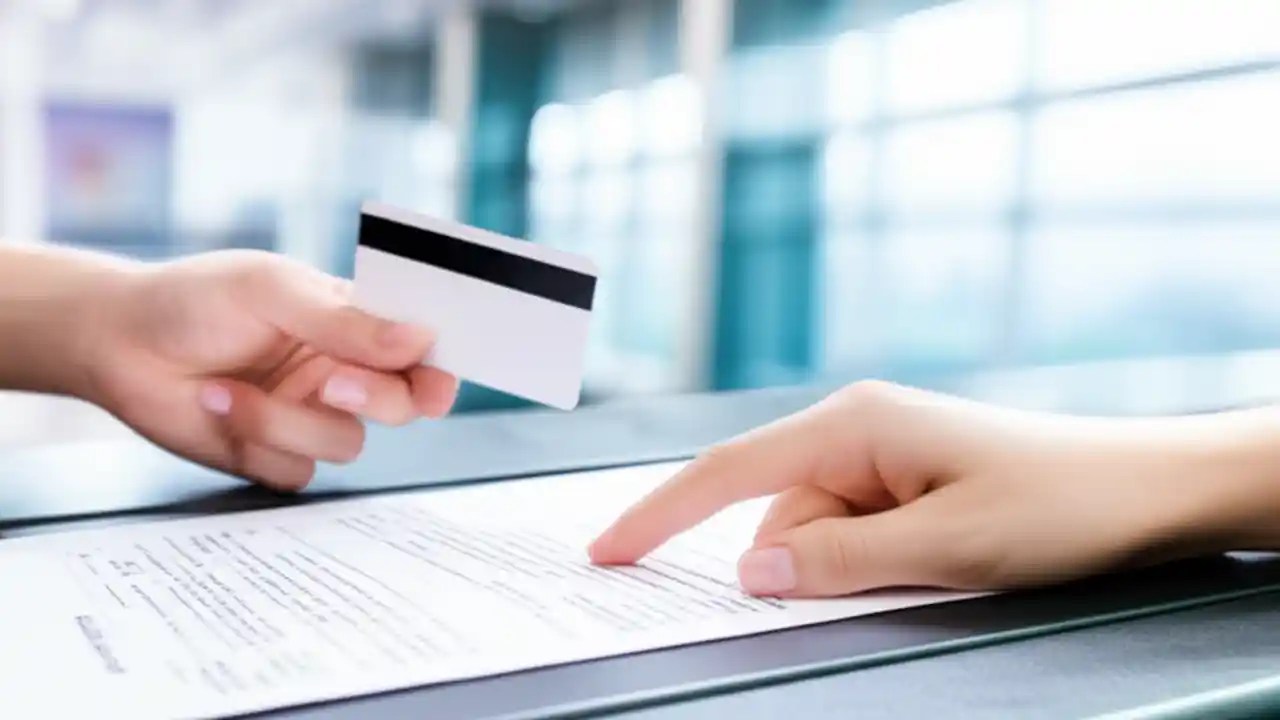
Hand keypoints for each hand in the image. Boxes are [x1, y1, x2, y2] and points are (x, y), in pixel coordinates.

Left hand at [83, 250, 458, 489]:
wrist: (115, 344)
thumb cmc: (193, 300)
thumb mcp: (271, 290)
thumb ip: (346, 320)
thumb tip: (417, 338)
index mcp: (353, 324)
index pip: (421, 351)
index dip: (439, 369)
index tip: (435, 383)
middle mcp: (340, 371)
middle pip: (402, 404)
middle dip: (374, 398)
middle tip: (331, 383)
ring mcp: (309, 416)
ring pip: (346, 443)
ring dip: (284, 421)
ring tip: (226, 388)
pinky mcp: (274, 455)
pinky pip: (298, 472)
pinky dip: (257, 443)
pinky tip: (217, 408)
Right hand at [590, 381, 1272, 596]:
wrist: (1147, 488)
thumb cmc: (1059, 501)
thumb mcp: (947, 548)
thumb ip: (841, 563)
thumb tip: (751, 574)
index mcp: (854, 424)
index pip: (729, 472)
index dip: (660, 515)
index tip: (607, 551)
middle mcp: (856, 431)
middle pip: (778, 517)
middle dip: (805, 568)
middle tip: (894, 581)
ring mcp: (880, 457)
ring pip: (816, 535)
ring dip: (849, 570)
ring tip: (940, 566)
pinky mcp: (902, 483)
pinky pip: (852, 533)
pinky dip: (868, 564)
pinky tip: (928, 564)